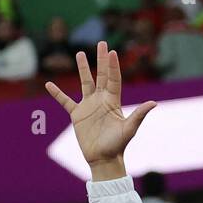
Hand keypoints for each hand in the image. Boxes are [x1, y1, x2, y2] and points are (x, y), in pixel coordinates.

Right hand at [45, 41, 156, 180]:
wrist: (103, 160)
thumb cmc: (117, 146)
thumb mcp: (129, 129)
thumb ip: (139, 114)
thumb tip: (154, 103)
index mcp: (112, 101)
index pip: (113, 79)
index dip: (113, 66)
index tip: (111, 51)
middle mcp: (100, 100)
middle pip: (101, 75)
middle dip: (101, 59)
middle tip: (102, 43)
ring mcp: (88, 106)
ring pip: (85, 83)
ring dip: (83, 69)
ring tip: (80, 54)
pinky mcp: (77, 115)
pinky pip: (65, 101)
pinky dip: (57, 93)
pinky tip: (49, 85)